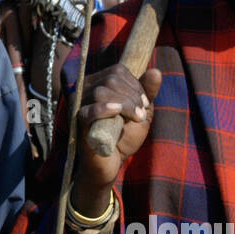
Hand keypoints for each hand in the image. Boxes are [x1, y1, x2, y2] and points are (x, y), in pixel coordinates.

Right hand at [72, 65, 162, 214]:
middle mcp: (85, 91)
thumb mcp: (141, 111)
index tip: (144, 102)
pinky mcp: (78, 125)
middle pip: (110, 79)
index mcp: (98, 84)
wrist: (112, 163)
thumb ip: (148, 92)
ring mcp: (79, 107)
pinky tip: (117, 112)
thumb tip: (156, 71)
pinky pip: (88, 111)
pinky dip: (104, 109)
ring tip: (136, 119)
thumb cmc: (124, 135)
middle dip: (132, 95)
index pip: (116, 70)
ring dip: (125, 104)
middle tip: (141, 113)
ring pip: (101, 92)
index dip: (135, 83)